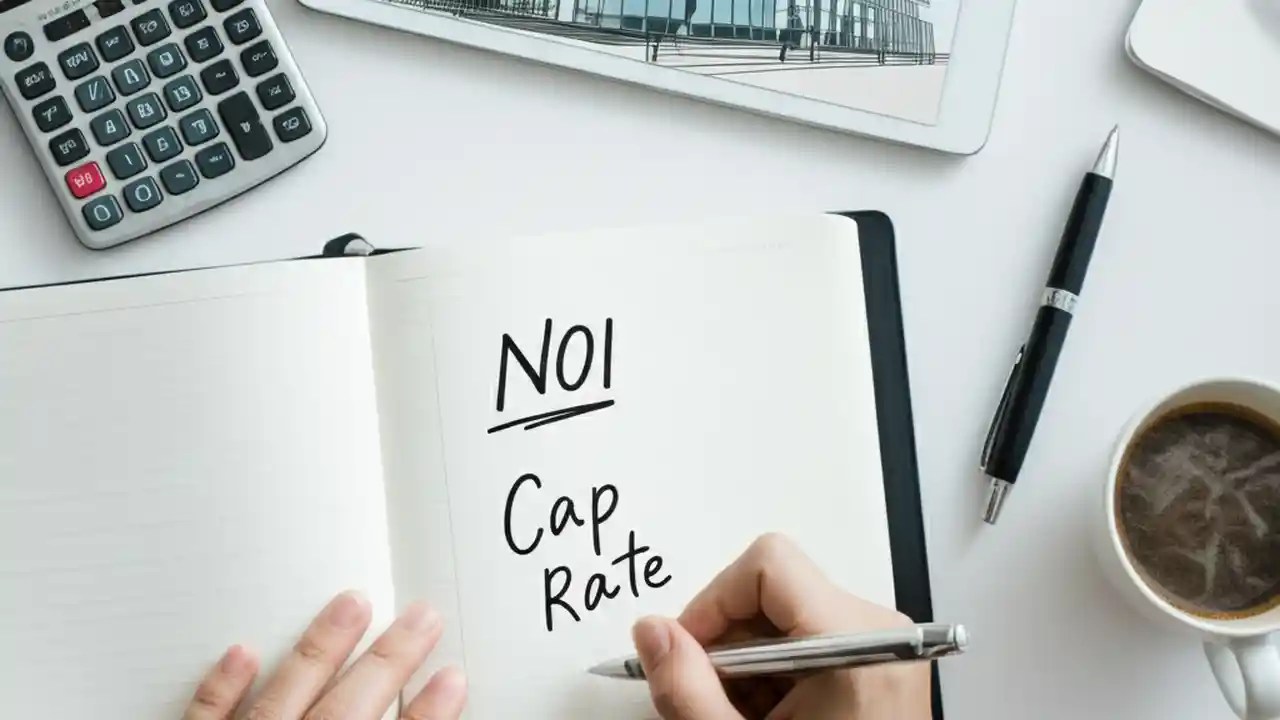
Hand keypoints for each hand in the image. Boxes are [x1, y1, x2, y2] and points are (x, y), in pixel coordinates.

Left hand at [182, 591, 466, 719]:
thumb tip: (422, 715)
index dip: (428, 709)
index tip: (453, 677)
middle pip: (349, 709)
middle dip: (390, 659)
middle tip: (423, 617)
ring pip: (283, 698)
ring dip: (320, 648)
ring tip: (352, 603)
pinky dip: (221, 687)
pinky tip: (241, 651)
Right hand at [631, 534, 929, 719]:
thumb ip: (687, 687)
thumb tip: (652, 632)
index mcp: (855, 642)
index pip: (768, 565)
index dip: (713, 602)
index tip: (687, 649)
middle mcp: (878, 632)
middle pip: (773, 591)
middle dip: (728, 644)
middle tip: (714, 699)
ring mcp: (882, 647)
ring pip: (785, 617)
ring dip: (749, 664)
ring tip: (747, 718)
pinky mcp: (879, 662)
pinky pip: (809, 640)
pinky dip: (776, 675)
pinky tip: (772, 718)